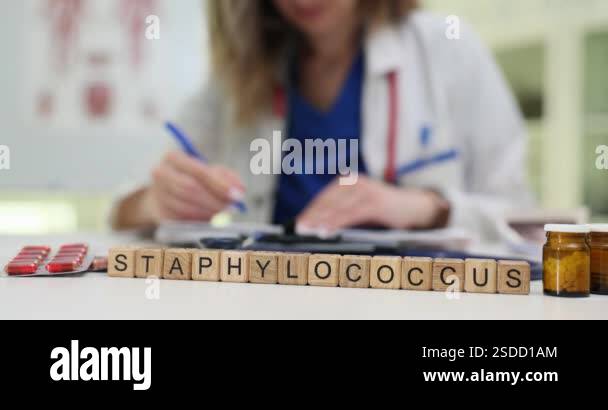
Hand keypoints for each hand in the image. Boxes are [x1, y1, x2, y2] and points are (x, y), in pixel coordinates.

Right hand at [145, 150, 244, 222]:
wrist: (163, 193)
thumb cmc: (192, 177)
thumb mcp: (209, 170)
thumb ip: (227, 177)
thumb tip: (240, 189)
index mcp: (173, 157)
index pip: (199, 172)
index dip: (219, 184)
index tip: (236, 195)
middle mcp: (161, 174)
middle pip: (191, 189)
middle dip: (215, 200)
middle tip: (232, 207)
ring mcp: (158, 195)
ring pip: (186, 207)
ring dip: (209, 212)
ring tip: (224, 213)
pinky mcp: (160, 213)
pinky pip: (183, 219)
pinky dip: (200, 220)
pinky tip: (211, 218)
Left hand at [296, 176, 447, 234]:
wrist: (415, 207)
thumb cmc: (384, 210)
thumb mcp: (361, 208)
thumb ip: (343, 213)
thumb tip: (319, 226)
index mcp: (350, 182)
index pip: (325, 196)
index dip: (311, 209)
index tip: (299, 222)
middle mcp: (356, 182)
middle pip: (328, 200)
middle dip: (313, 214)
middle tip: (300, 227)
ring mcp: (366, 191)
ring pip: (338, 206)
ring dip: (322, 219)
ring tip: (309, 230)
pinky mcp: (375, 202)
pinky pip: (351, 213)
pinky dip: (337, 222)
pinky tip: (327, 230)